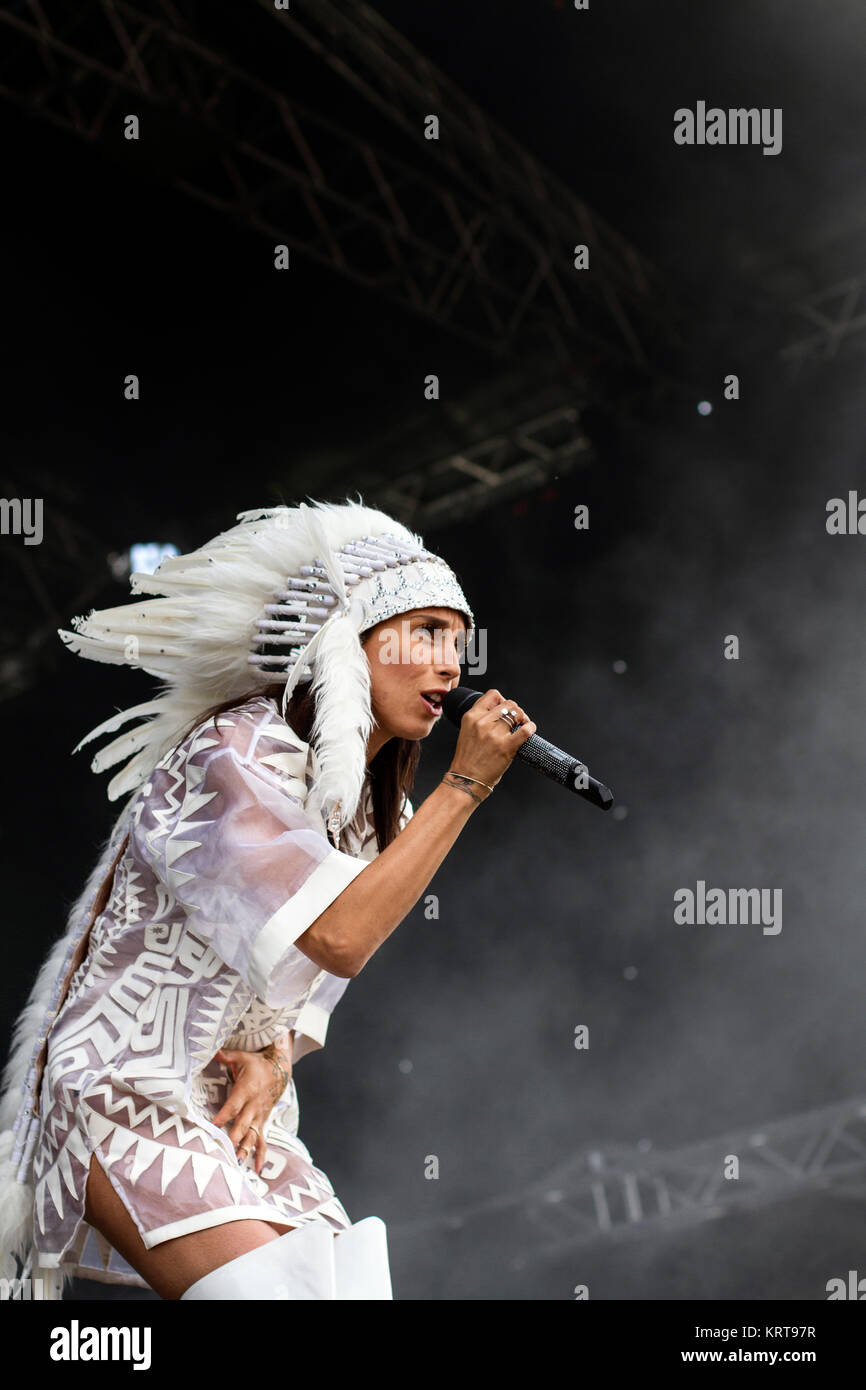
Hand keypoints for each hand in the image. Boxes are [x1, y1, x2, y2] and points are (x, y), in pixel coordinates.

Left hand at [211, 1040, 291, 1175]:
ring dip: (245, 1149)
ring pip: (252, 1135)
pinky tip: (256, 1170)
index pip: (233, 1106)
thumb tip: (209, 1049)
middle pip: (242, 1125)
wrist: (280, 1071)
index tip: (211, 1126)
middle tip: (224, 1151)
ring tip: (237, 1162)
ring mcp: (259, 1116)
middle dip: (234, 1138)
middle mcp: (254, 1106)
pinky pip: (261, 1141)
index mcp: (246, 1090)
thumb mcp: (241, 1057)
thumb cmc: (256, 1064)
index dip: (223, 1116)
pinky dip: (260, 1156)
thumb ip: (225, 1056)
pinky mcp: (262, 1122)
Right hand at [448, 688, 535, 794]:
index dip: (503, 700)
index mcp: (471, 716)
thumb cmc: (467, 760)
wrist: (465, 780)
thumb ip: (480, 720)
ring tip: (523, 725)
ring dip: (524, 718)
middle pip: (508, 703)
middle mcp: (482, 722)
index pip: (492, 695)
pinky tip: (530, 730)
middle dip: (516, 710)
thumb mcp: (467, 732)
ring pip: (517, 713)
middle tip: (517, 719)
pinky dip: (530, 728)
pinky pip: (525, 730)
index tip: (506, 708)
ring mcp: (494, 734)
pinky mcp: (505, 746)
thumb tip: (500, 712)